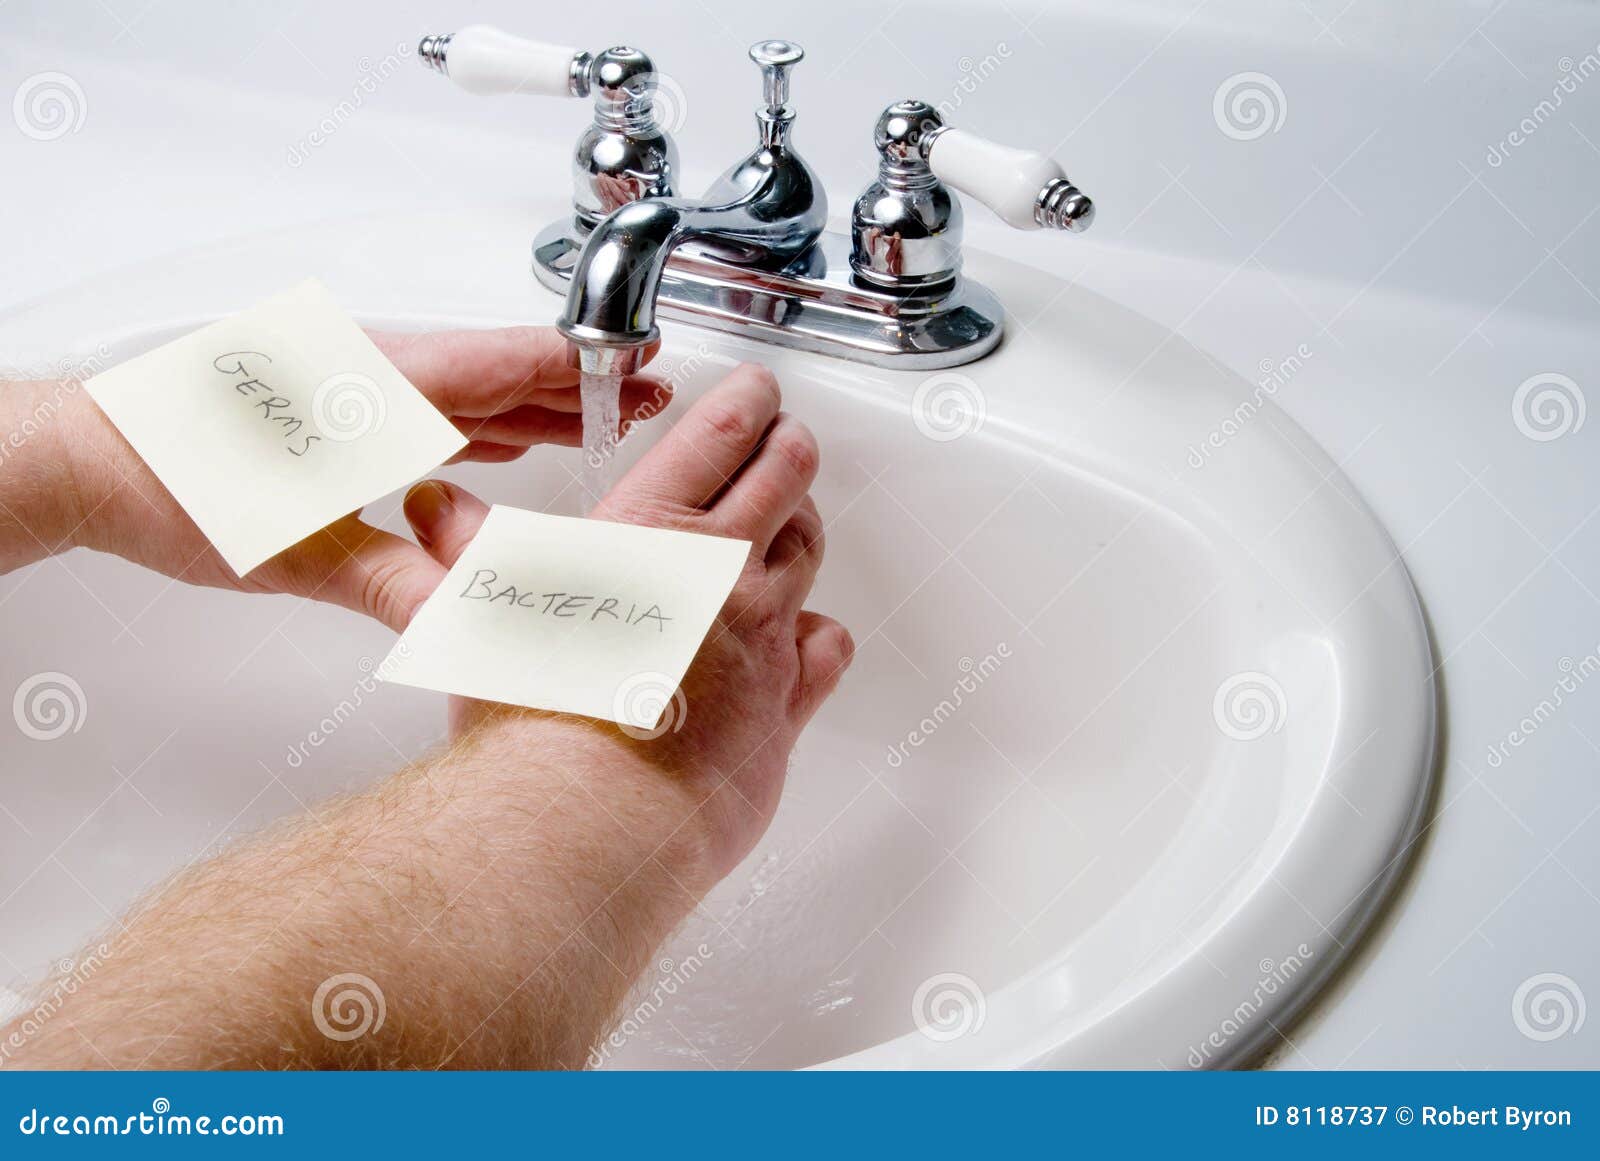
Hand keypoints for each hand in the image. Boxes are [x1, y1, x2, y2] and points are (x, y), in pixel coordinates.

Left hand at [51, 327, 667, 629]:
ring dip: (535, 405)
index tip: (644, 365)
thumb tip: (465, 628)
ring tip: (599, 415)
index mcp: (379, 388)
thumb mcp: (296, 551)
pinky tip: (503, 443)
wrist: (88, 457)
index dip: (584, 366)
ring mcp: (353, 388)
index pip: (507, 364)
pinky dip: (480, 423)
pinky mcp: (333, 410)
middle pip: (500, 372)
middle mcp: (373, 375)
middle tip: (648, 393)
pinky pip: (430, 409)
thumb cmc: (174, 482)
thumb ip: (394, 585)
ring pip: (467, 390)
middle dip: (579, 386)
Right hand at [401, 362, 854, 878]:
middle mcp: (720, 571)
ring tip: (787, 521)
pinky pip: (827, 644)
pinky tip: (802, 632)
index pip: (721, 436)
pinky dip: (818, 628)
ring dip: (802, 524)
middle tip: (786, 436)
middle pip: (788, 477)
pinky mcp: (784, 702)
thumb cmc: (532, 715)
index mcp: (652, 529)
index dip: (748, 400)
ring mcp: (762, 636)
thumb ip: (464, 546)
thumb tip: (438, 508)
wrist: (584, 816)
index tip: (757, 389)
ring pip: (810, 551)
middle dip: (790, 445)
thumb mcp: (478, 607)